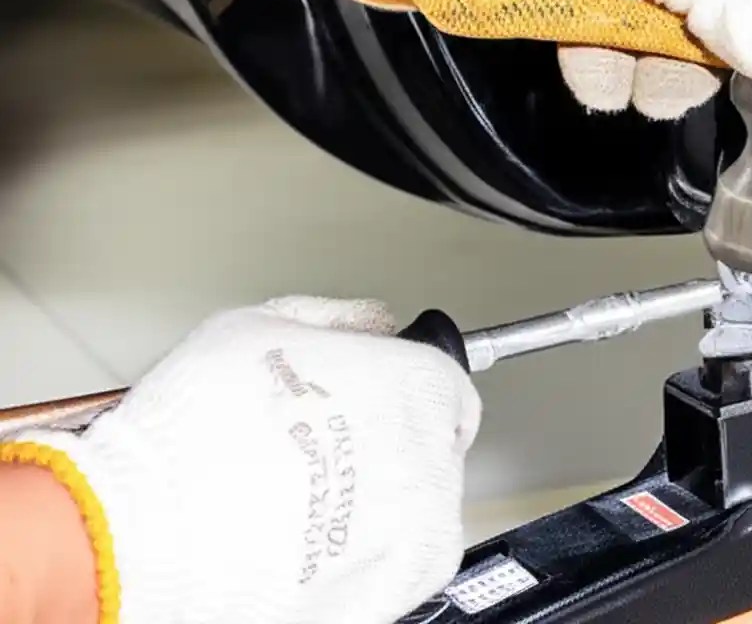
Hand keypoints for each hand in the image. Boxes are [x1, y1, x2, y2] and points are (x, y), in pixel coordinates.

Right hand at [3, 297, 480, 623]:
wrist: (150, 532)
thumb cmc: (195, 431)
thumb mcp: (255, 327)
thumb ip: (335, 317)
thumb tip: (373, 320)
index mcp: (416, 386)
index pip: (448, 386)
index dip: (404, 393)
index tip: (375, 404)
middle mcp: (432, 457)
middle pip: (432, 448)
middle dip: (387, 447)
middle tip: (321, 452)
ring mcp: (419, 530)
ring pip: (417, 510)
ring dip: (377, 504)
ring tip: (301, 500)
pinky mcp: (396, 588)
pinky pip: (395, 565)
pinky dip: (362, 557)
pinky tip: (307, 543)